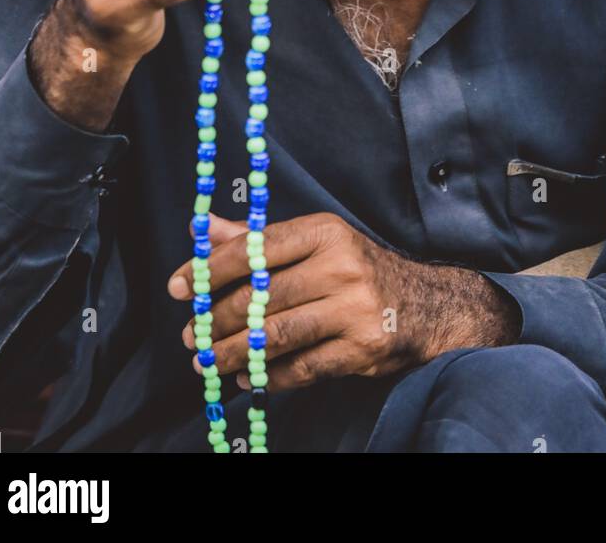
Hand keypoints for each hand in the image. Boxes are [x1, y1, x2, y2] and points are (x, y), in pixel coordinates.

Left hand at [168, 211, 520, 391]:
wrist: (426, 305)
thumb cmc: (356, 269)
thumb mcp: (314, 243)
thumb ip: (258, 239)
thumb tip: (203, 227)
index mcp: (324, 232)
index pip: (256, 249)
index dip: (211, 269)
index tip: (179, 287)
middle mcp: (340, 266)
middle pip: (261, 297)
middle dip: (215, 320)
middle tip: (189, 336)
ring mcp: (353, 309)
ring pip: (277, 336)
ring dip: (233, 353)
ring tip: (207, 361)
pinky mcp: (362, 349)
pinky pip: (302, 368)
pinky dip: (268, 376)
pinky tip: (247, 377)